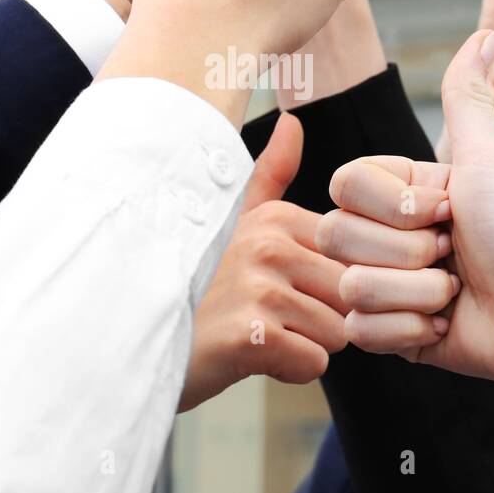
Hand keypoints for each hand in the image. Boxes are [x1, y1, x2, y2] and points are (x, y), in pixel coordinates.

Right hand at [179, 114, 347, 410]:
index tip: (286, 291)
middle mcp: (269, 245)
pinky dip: (289, 372)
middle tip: (271, 318)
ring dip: (305, 346)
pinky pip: (313, 364)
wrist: (139, 347)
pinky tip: (250, 358)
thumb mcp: (233, 222)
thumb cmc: (198, 289)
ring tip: (257, 335)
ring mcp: (259, 289)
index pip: (354, 260)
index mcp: (276, 218)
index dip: (329, 285)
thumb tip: (293, 121)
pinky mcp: (250, 337)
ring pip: (336, 334)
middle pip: (350, 297)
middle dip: (323, 318)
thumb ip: (271, 175)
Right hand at [327, 34, 493, 492]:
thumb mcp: (490, 158)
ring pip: (351, 287)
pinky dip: (410, 330)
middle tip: (455, 254)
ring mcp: (384, 286)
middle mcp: (385, 238)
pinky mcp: (388, 336)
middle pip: (339, 237)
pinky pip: (362, 331)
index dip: (398, 203)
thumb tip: (485, 34)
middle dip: (410, 251)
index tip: (449, 208)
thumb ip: (471, 94)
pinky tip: (445, 325)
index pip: (344, 186)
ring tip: (456, 293)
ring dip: (416, 292)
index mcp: (398, 194)